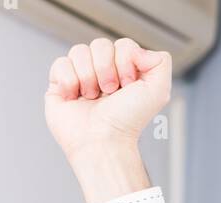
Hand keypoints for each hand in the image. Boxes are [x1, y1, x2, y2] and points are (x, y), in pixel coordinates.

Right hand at [45, 37, 170, 161]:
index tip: (127, 86)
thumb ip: (160, 63)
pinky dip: (69, 81)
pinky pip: (60, 63)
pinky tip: (75, 98)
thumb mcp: (158, 92)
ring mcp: (81, 77)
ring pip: (79, 51)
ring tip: (92, 98)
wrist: (103, 141)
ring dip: (88, 77)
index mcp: (125, 73)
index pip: (123, 45)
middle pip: (101, 44)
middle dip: (106, 69)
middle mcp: (103, 73)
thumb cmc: (128, 122)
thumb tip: (140, 50)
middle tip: (109, 93)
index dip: (125, 62)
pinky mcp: (60, 84)